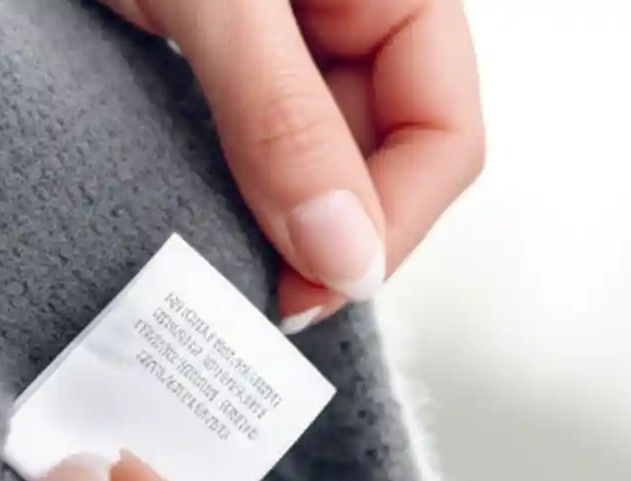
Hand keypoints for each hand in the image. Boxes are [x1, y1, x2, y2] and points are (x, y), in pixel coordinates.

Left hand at [101, 0, 484, 332]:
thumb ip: (283, 120)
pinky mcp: (223, 51)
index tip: (308, 294)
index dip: (387, 228)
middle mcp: (354, 13)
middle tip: (250, 301)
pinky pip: (250, 139)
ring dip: (270, 220)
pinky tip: (187, 212)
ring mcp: (289, 35)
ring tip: (209, 265)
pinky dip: (224, 186)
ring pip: (313, 160)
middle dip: (322, 235)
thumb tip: (345, 256)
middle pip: (380, 160)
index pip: (442, 136)